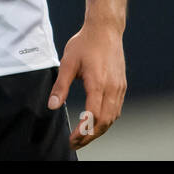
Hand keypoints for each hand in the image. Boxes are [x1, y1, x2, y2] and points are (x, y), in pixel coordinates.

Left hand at [48, 21, 126, 148]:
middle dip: (90, 136)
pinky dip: (106, 120)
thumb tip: (52, 106)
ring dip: (99, 130)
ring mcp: (119, 88)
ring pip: (112, 118)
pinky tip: (96, 123)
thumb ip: (60, 86)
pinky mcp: (121, 86)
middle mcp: (112, 88)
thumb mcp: (67, 63)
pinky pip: (116, 109)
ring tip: (84, 136)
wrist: (105, 30)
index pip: (92, 115)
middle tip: (75, 143)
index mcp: (98, 83)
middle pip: (105, 121)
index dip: (83, 130)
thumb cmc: (85, 44)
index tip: (72, 139)